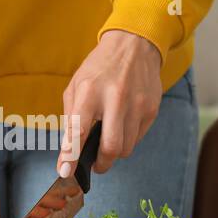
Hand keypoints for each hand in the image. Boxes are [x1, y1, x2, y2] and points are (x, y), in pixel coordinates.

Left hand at [58, 30, 162, 176]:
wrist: (134, 45)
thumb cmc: (99, 68)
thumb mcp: (76, 86)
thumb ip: (71, 119)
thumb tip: (67, 154)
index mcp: (89, 91)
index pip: (78, 130)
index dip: (71, 155)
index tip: (65, 172)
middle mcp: (115, 97)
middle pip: (111, 148)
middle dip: (101, 164)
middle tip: (95, 165)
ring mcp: (137, 104)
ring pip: (126, 148)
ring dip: (114, 153)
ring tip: (108, 141)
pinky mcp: (151, 109)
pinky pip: (138, 139)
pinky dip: (127, 141)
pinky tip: (122, 126)